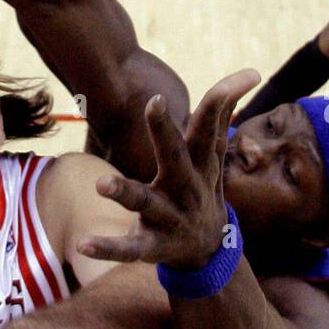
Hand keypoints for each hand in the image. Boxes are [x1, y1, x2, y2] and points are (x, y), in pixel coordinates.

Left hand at [78, 69, 259, 270]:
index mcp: (199, 166)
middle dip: (166, 131)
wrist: (208, 252)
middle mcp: (186, 189)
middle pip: (177, 156)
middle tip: (155, 101)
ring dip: (125, 191)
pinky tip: (82, 245)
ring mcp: (169, 217)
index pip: (208, 131)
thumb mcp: (213, 160)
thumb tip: (245, 76)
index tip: (197, 75)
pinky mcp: (152, 245)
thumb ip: (219, 120)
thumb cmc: (203, 192)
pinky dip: (107, 248)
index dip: (212, 105)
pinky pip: (128, 248)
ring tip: (101, 183)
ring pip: (145, 202)